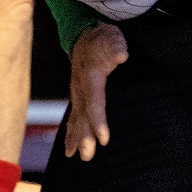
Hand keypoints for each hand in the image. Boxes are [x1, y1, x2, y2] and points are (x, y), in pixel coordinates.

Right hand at [64, 22, 128, 160]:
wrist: (84, 34)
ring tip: (78, 157)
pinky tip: (70, 150)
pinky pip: (73, 118)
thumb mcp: (111, 37)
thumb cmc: (102, 38)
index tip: (104, 138)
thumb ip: (115, 46)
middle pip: (82, 115)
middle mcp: (80, 87)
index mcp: (90, 75)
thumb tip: (122, 55)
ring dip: (77, 138)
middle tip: (89, 155)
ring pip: (76, 118)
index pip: (94, 101)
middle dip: (85, 136)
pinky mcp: (77, 97)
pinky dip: (70, 134)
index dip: (98, 120)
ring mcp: (76, 93)